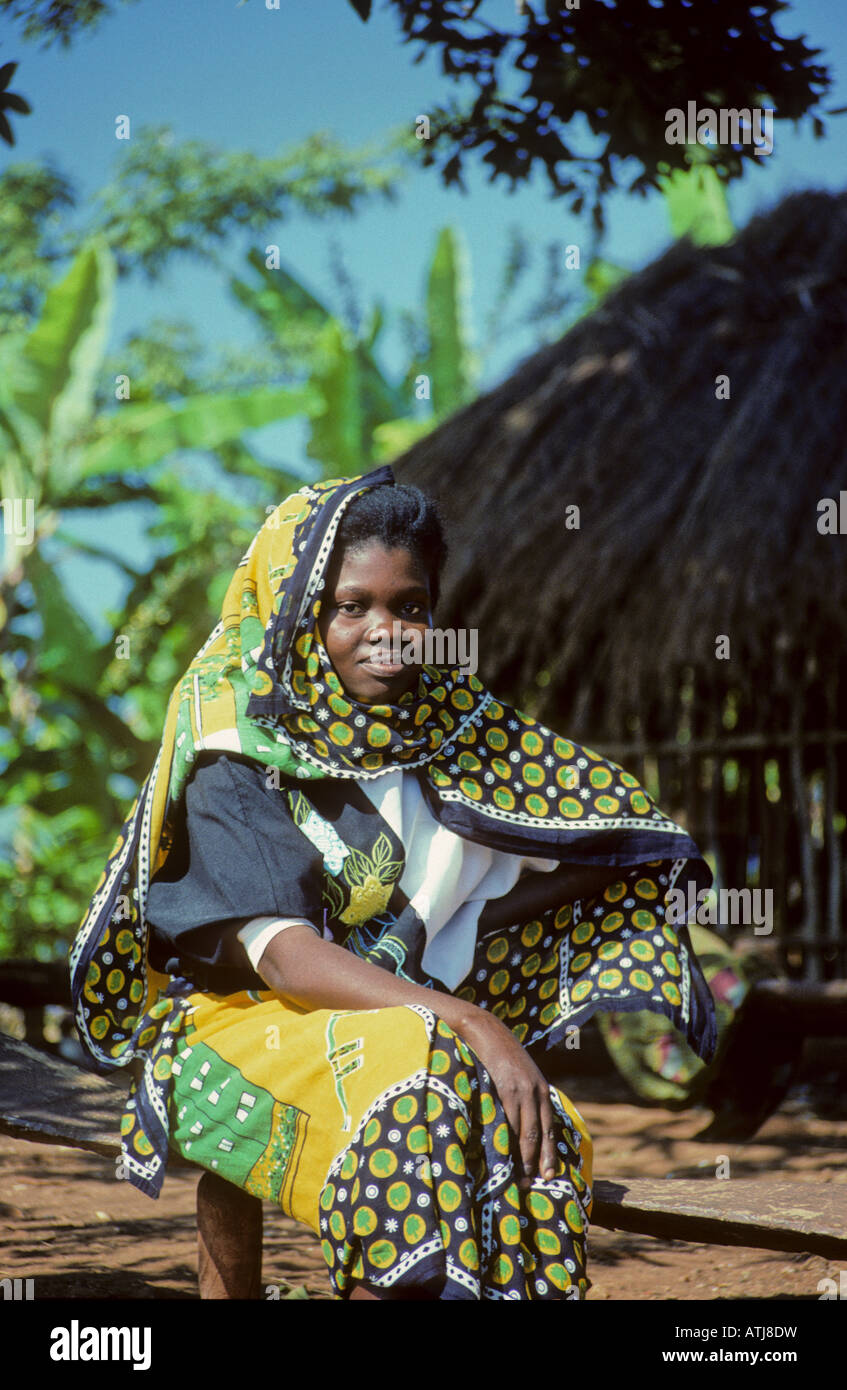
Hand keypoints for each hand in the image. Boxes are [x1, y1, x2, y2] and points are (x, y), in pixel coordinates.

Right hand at [454, 1007, 558, 1189]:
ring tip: (517, 1177)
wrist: (485, 1030)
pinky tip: (502, 1154)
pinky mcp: (504, 1088)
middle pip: (540, 1134)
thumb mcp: (519, 1074)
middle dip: (537, 1161)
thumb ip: (524, 1096)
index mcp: (541, 1090)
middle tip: (533, 1183)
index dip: (549, 1153)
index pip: (549, 1127)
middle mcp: (536, 1091)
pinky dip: (505, 1140)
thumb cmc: (499, 1054)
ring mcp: (521, 1090)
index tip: (549, 1175)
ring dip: (521, 1157)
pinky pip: (507, 1120)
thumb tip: (522, 1125)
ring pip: (524, 1131)